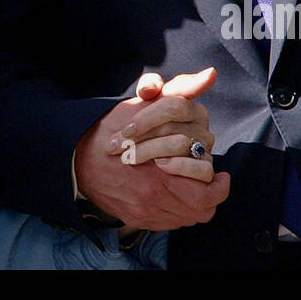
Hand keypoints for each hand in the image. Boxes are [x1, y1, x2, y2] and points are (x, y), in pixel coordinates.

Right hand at [74, 68, 229, 231]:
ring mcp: (147, 207)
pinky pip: (172, 224)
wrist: (78, 156)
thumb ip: (181, 91)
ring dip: (197, 205)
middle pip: (201, 204)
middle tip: (212, 184)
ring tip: (196, 191)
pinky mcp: (138, 218)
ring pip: (189, 217)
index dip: (218, 183)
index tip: (222, 175)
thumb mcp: (146, 103)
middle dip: (210, 195)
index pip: (207, 183)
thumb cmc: (113, 127)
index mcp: (163, 162)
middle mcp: (156, 189)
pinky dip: (179, 213)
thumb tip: (210, 75)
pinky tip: (176, 199)